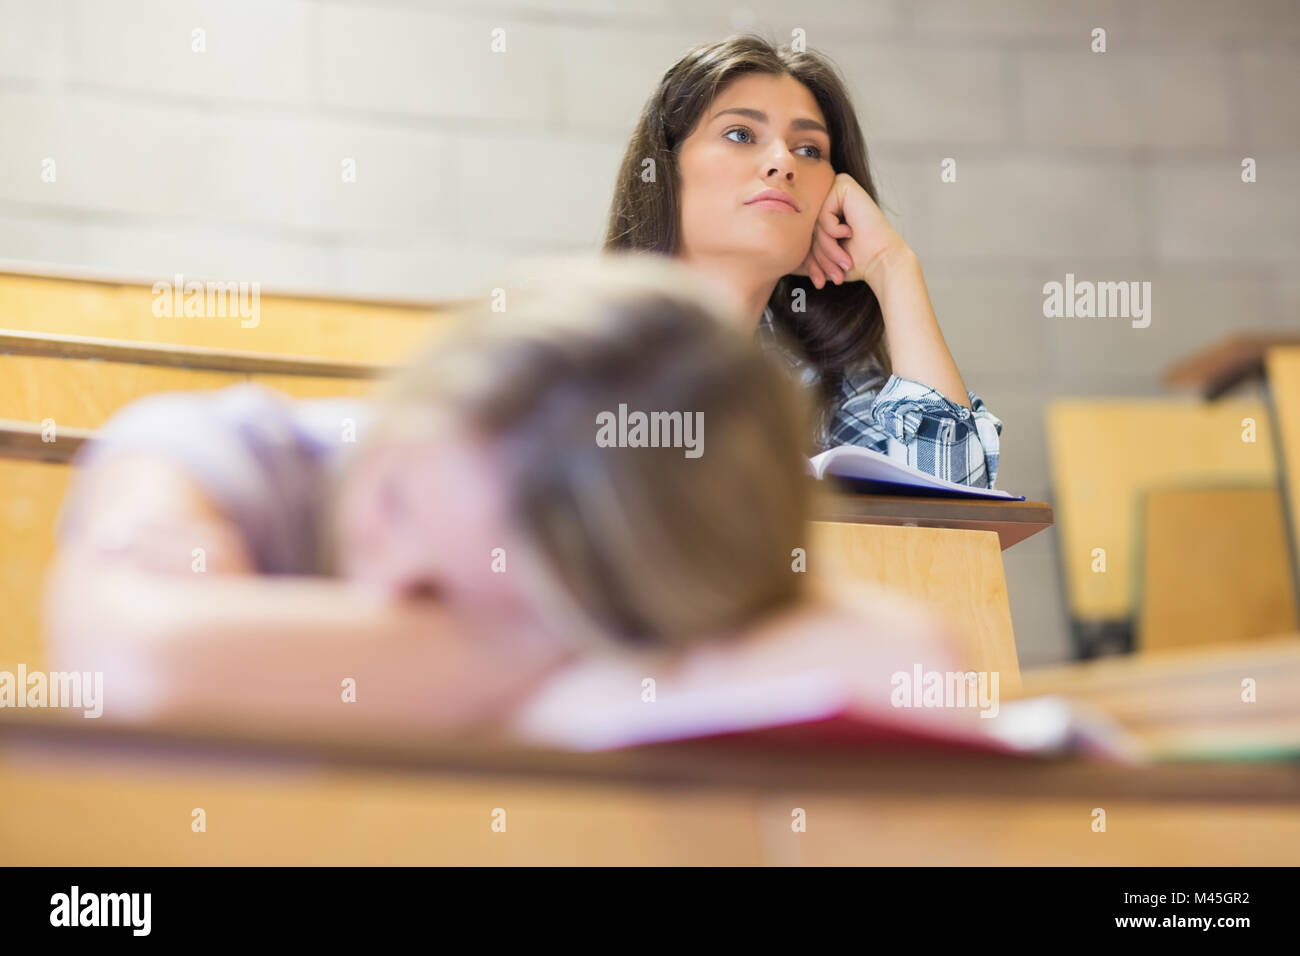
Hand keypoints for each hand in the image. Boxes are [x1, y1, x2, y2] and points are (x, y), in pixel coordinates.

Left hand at [792, 172, 906, 289]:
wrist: (881, 262)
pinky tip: (851, 232)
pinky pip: (822, 214)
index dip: (810, 259)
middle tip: (833, 275)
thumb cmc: (855, 262)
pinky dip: (833, 230)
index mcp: (824, 209)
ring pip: (813, 222)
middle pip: (807, 227)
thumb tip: (772, 257)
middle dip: (819, 256)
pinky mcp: (844, 185)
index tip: (819, 280)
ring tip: (843, 261)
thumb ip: (800, 253)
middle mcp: (829, 194)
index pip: (803, 233)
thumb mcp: (820, 258)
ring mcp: (837, 187)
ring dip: (827, 247)